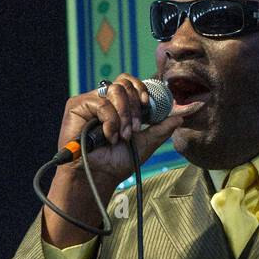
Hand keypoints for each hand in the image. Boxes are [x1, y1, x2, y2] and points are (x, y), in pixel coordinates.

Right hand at [57, 74, 203, 181]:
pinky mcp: (77, 105)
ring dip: (124, 116)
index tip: (149, 105)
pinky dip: (109, 120)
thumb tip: (181, 116)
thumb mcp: (146, 144)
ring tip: (121, 136)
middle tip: (135, 129)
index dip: (143, 89)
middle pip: (125, 83)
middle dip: (135, 108)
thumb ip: (162, 128)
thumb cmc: (118, 162)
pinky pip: (101, 102)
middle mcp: (106, 100)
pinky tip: (109, 136)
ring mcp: (91, 101)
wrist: (99, 176)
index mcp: (121, 105)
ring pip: (116, 90)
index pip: (133, 84)